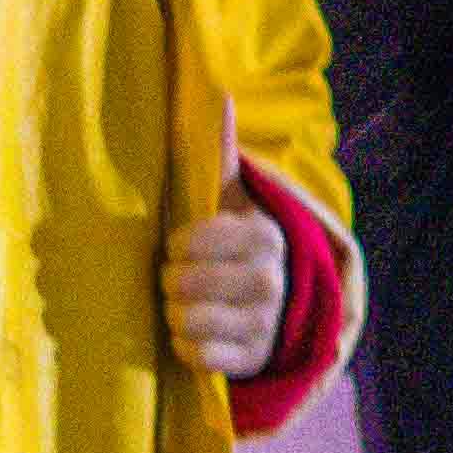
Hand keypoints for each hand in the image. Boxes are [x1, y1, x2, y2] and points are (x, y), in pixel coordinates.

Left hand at [162, 108, 290, 379]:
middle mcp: (270, 281)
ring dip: (175, 314)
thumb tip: (219, 92)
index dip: (177, 246)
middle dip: (171, 280)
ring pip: (187, 320)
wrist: (281, 308)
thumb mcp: (234, 200)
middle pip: (183, 282)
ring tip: (185, 304)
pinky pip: (197, 355)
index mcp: (264, 237)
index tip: (183, 247)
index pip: (192, 240)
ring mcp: (264, 325)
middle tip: (179, 278)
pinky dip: (186, 344)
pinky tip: (193, 331)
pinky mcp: (252, 361)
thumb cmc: (237, 245)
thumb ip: (222, 154)